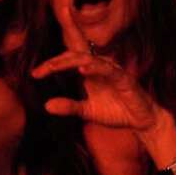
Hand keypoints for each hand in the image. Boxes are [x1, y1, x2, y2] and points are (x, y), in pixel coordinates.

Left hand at [30, 49, 164, 133]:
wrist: (140, 121)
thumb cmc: (116, 112)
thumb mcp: (87, 112)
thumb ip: (69, 107)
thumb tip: (47, 106)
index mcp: (89, 72)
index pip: (70, 55)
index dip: (52, 60)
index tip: (35, 73)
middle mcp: (98, 67)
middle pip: (75, 53)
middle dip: (56, 60)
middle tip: (39, 70)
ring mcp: (111, 70)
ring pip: (88, 58)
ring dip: (69, 61)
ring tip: (53, 67)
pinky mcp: (124, 78)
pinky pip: (107, 70)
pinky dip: (94, 68)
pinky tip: (82, 69)